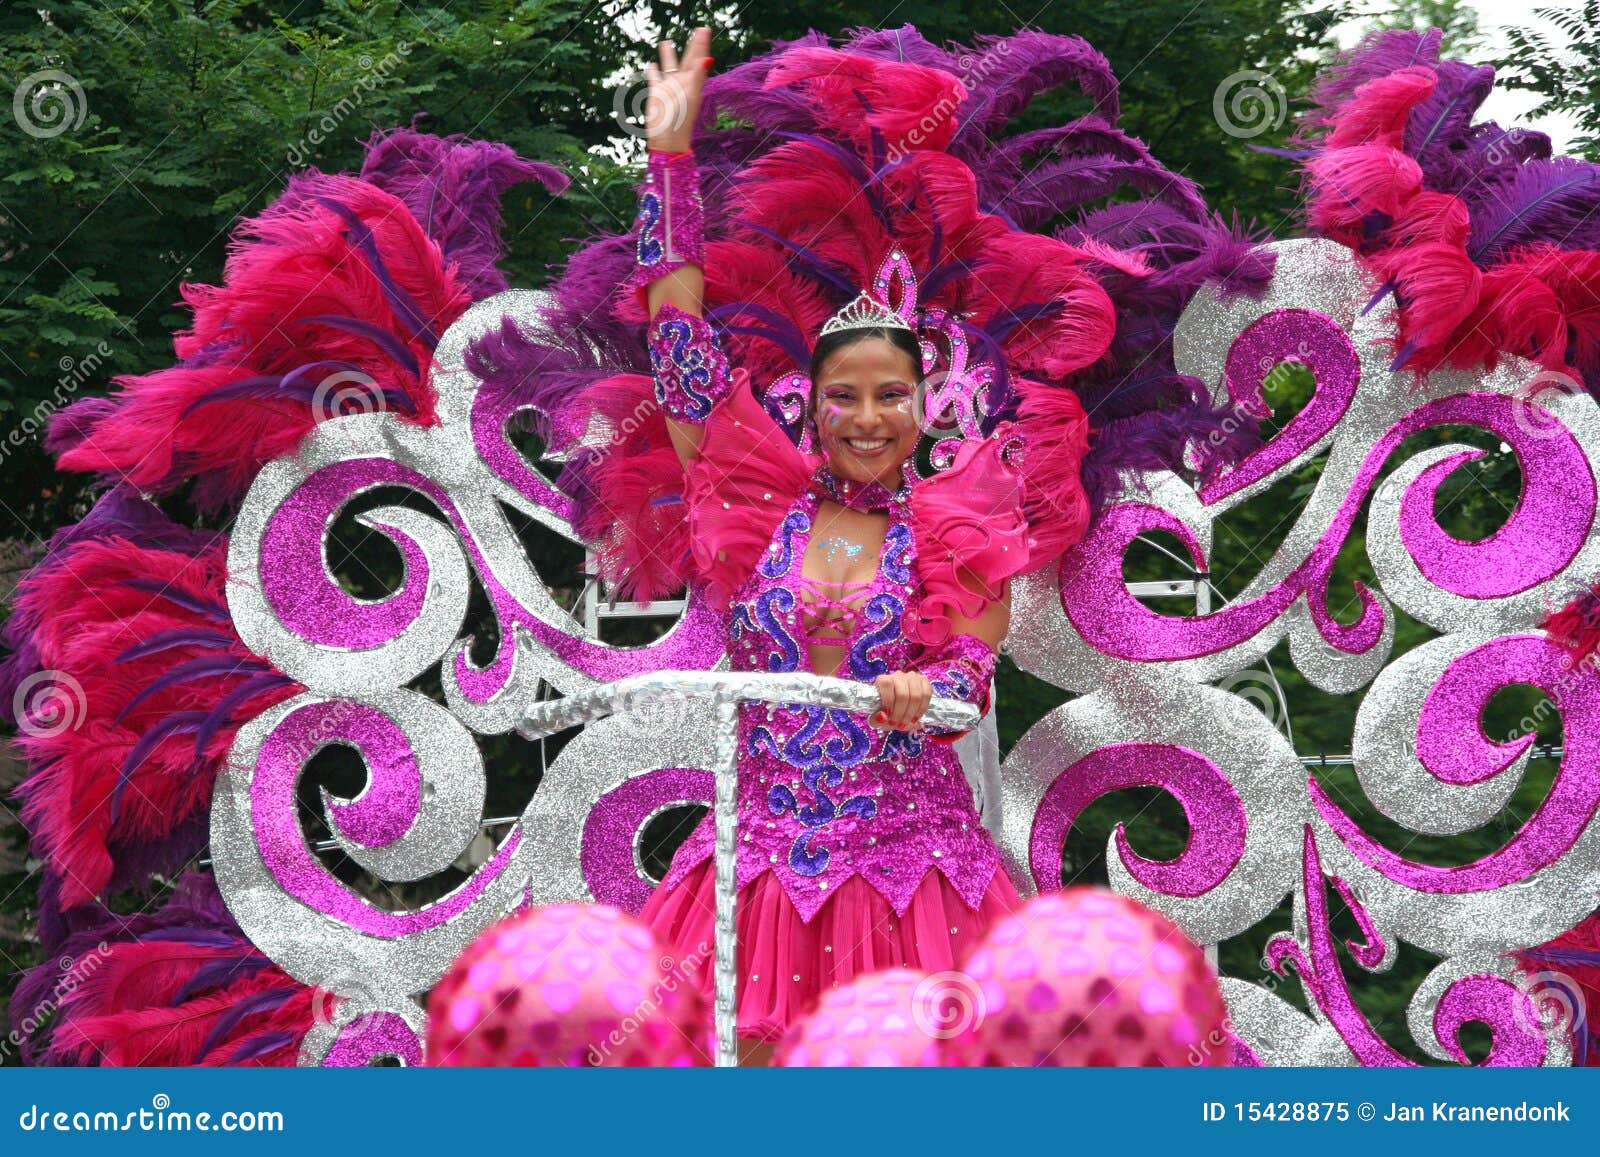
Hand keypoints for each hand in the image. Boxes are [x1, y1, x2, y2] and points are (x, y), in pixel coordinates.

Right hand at [645, 27, 712, 152]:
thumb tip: (707, 58)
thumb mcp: (689, 96)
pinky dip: (653, 71)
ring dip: (668, 55)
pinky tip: (651, 64)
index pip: (698, 59)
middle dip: (693, 45)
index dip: (701, 45)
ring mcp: (669, 88)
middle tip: (699, 29)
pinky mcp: (656, 94)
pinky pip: (655, 79)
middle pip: (688, 59)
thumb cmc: (680, 120)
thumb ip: (697, 76)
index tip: (704, 29)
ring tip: (666, 42)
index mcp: (693, 83)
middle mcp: (682, 83)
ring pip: (669, 66)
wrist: (667, 140)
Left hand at [873, 671, 932, 731]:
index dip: (889, 702)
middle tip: (899, 725)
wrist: (898, 709)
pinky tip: (916, 717)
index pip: (887, 684)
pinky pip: (926, 694)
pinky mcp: (924, 681)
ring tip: (907, 722)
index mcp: (883, 680)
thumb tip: (883, 716)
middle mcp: (898, 675)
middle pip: (903, 694)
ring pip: (916, 695)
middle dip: (901, 713)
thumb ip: (876, 720)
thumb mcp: (876, 719)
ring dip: (912, 713)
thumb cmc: (885, 712)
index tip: (889, 718)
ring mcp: (912, 677)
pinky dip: (922, 709)